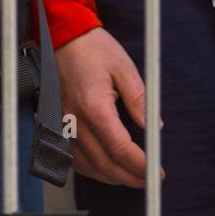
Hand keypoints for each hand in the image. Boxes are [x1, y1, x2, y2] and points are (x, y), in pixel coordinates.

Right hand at [56, 26, 158, 186]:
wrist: (63, 36)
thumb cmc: (93, 48)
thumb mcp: (124, 67)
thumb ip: (140, 100)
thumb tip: (155, 126)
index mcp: (93, 106)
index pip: (119, 148)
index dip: (140, 165)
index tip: (156, 171)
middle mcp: (74, 120)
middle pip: (104, 164)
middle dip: (129, 177)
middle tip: (149, 179)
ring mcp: (63, 124)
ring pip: (87, 166)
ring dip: (111, 177)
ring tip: (132, 177)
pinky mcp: (57, 124)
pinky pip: (73, 158)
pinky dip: (92, 169)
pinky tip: (106, 168)